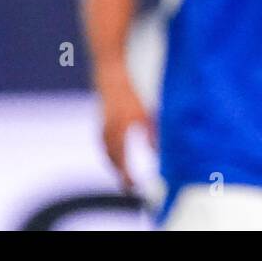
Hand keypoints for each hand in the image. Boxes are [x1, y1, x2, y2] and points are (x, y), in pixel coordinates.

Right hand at [95, 64, 154, 191]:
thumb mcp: (145, 113)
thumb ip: (152, 133)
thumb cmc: (130, 91)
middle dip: (120, 175)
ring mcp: (104, 126)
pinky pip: (106, 143)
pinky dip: (112, 152)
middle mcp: (108, 132)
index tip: (134, 188)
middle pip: (113, 160)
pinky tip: (119, 153)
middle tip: (129, 187)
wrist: (110, 72)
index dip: (127, 177)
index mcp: (118, 132)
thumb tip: (158, 152)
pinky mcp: (103, 120)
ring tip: (125, 175)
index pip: (122, 162)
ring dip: (116, 164)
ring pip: (108, 152)